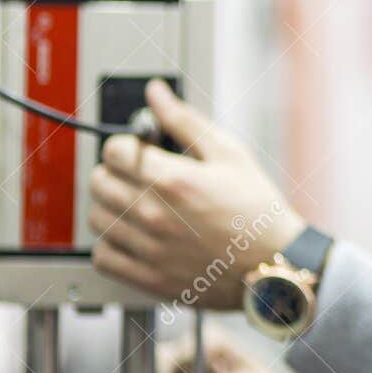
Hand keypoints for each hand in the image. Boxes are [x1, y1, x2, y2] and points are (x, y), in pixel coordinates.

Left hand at [89, 79, 303, 308]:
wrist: (275, 264)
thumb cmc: (257, 211)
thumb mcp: (230, 154)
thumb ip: (186, 121)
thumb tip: (156, 95)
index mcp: (174, 179)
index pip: (113, 150)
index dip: (126, 145)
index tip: (140, 151)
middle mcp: (155, 214)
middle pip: (98, 181)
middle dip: (115, 171)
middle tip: (139, 176)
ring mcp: (149, 248)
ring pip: (95, 217)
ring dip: (110, 207)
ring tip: (137, 206)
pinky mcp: (148, 277)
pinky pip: (102, 257)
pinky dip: (110, 245)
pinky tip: (133, 237)